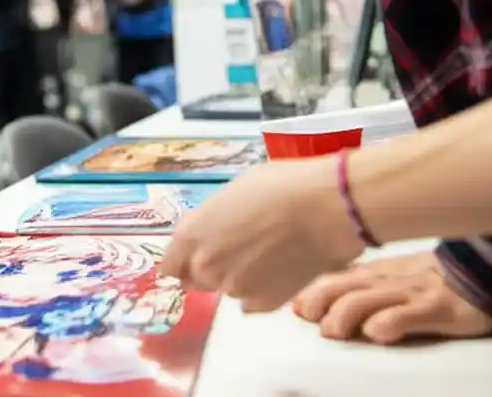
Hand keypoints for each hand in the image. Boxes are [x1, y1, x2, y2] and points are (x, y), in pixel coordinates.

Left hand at [161, 159, 363, 312]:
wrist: (322, 209)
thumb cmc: (279, 188)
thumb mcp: (232, 193)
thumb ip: (211, 221)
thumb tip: (212, 233)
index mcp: (190, 236)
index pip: (170, 266)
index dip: (183, 261)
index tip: (195, 257)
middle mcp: (205, 266)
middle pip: (196, 280)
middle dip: (211, 269)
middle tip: (239, 250)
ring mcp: (233, 288)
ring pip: (228, 289)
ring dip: (241, 277)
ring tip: (269, 252)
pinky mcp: (262, 304)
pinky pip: (253, 302)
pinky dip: (264, 290)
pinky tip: (282, 266)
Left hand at [293, 252, 491, 343]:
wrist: (482, 272)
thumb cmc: (429, 279)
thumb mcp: (387, 278)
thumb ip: (352, 287)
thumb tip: (304, 301)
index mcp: (372, 273)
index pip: (330, 277)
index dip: (307, 290)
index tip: (292, 306)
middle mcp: (384, 280)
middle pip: (341, 285)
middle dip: (318, 300)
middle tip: (307, 318)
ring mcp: (408, 292)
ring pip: (367, 298)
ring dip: (345, 314)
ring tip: (333, 331)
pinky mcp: (434, 308)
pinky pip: (407, 314)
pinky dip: (388, 323)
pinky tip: (377, 333)